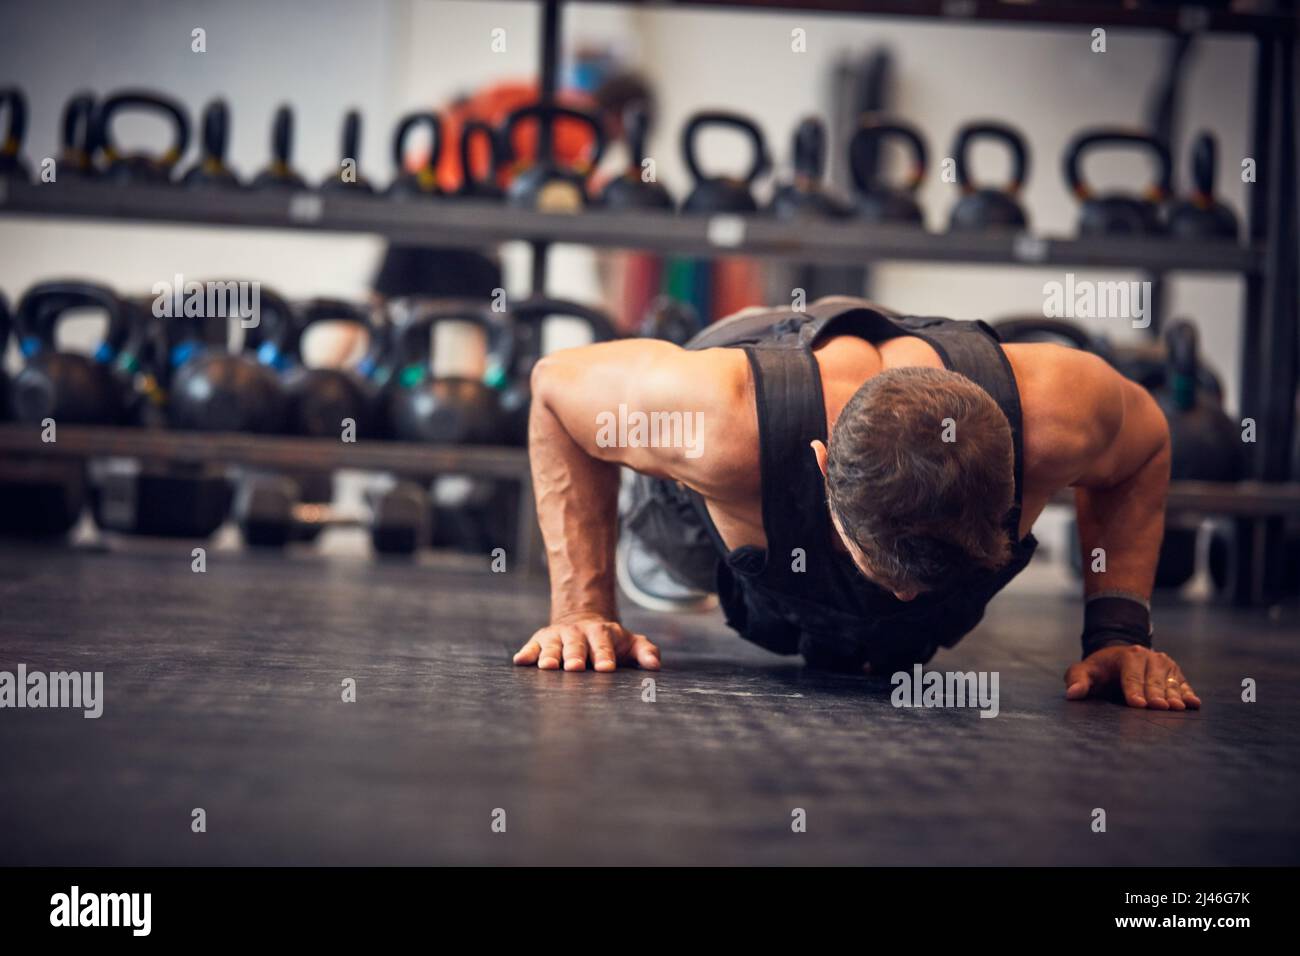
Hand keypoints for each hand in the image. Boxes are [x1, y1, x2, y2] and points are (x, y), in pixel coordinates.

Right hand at [513, 616, 659, 672]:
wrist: (582, 621)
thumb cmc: (610, 641)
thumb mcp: (631, 643)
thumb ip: (645, 652)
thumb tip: (654, 665)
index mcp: (601, 634)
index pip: (604, 646)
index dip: (605, 656)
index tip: (606, 668)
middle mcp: (577, 634)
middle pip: (576, 645)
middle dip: (575, 656)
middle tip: (574, 668)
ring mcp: (557, 636)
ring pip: (552, 646)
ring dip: (549, 655)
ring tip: (547, 666)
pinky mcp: (540, 640)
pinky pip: (531, 647)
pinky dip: (526, 653)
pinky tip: (520, 661)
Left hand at [1064, 645, 1200, 709]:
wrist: (1120, 656)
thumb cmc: (1100, 669)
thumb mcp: (1085, 670)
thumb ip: (1077, 679)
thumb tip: (1072, 694)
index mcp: (1128, 655)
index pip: (1131, 676)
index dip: (1133, 690)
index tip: (1137, 704)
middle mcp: (1150, 657)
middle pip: (1153, 679)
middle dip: (1156, 693)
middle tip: (1159, 708)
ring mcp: (1165, 664)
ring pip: (1170, 682)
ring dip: (1174, 695)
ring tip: (1177, 708)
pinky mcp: (1176, 673)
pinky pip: (1183, 684)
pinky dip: (1188, 693)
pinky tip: (1194, 704)